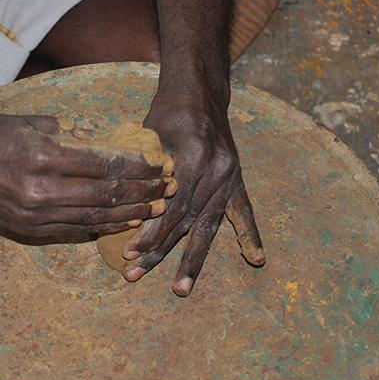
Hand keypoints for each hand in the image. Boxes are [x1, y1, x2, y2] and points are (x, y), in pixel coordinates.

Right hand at [0, 114, 170, 241]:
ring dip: (127, 214)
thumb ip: (69, 133)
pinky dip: (101, 226)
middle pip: (105, 195)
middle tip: (164, 190)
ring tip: (152, 210)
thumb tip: (106, 142)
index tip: (158, 164)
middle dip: (140, 193)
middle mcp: (41, 191)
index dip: (136, 167)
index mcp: (43, 156)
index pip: (104, 164)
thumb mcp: (28, 122)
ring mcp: (34, 216)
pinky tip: (120, 222)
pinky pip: (73, 231)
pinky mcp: (28, 231)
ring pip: (93, 218)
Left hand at [122, 88, 264, 295]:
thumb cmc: (165, 114)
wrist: (200, 91)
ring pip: (207, 226)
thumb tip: (121, 214)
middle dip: (159, 252)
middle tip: (135, 276)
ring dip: (193, 260)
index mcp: (191, 157)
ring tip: (181, 288)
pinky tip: (257, 259)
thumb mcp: (146, 136)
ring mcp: (229, 177)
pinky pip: (244, 212)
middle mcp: (214, 169)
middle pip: (184, 222)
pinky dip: (251, 235)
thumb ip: (141, 174)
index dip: (147, 233)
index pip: (167, 207)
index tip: (128, 255)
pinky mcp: (237, 180)